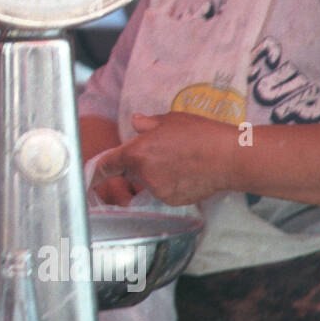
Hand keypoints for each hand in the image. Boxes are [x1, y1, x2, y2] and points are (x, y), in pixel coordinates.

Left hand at [95, 112, 239, 206]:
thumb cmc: (201, 134)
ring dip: (156, 173)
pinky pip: (163, 191)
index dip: (96, 170)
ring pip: (148, 182)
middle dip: (138, 163)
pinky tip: (188, 172)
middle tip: (161, 151)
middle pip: (129, 172)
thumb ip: (147, 124)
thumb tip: (136, 122)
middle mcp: (143, 174)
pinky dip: (170, 184)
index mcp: (136, 152)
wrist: (231, 158)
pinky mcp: (172, 200)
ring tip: (181, 160)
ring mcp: (158, 190)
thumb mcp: (170, 119)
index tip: (89, 175)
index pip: (106, 164)